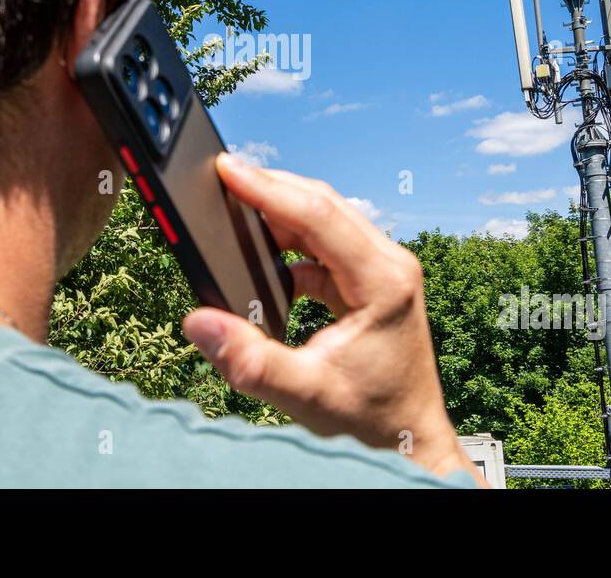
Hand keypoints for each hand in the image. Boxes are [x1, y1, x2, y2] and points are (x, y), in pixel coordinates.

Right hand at [181, 153, 484, 484]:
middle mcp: (390, 264)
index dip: (268, 189)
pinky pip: (327, 244)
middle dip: (271, 188)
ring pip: (326, 219)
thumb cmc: (371, 419)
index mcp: (383, 280)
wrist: (410, 440)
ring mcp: (384, 269)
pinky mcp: (372, 281)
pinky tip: (263, 256)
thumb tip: (199, 322)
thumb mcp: (305, 394)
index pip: (319, 215)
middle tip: (224, 174)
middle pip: (324, 205)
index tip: (228, 169)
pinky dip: (292, 242)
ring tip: (236, 206)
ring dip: (282, 211)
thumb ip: (250, 361)